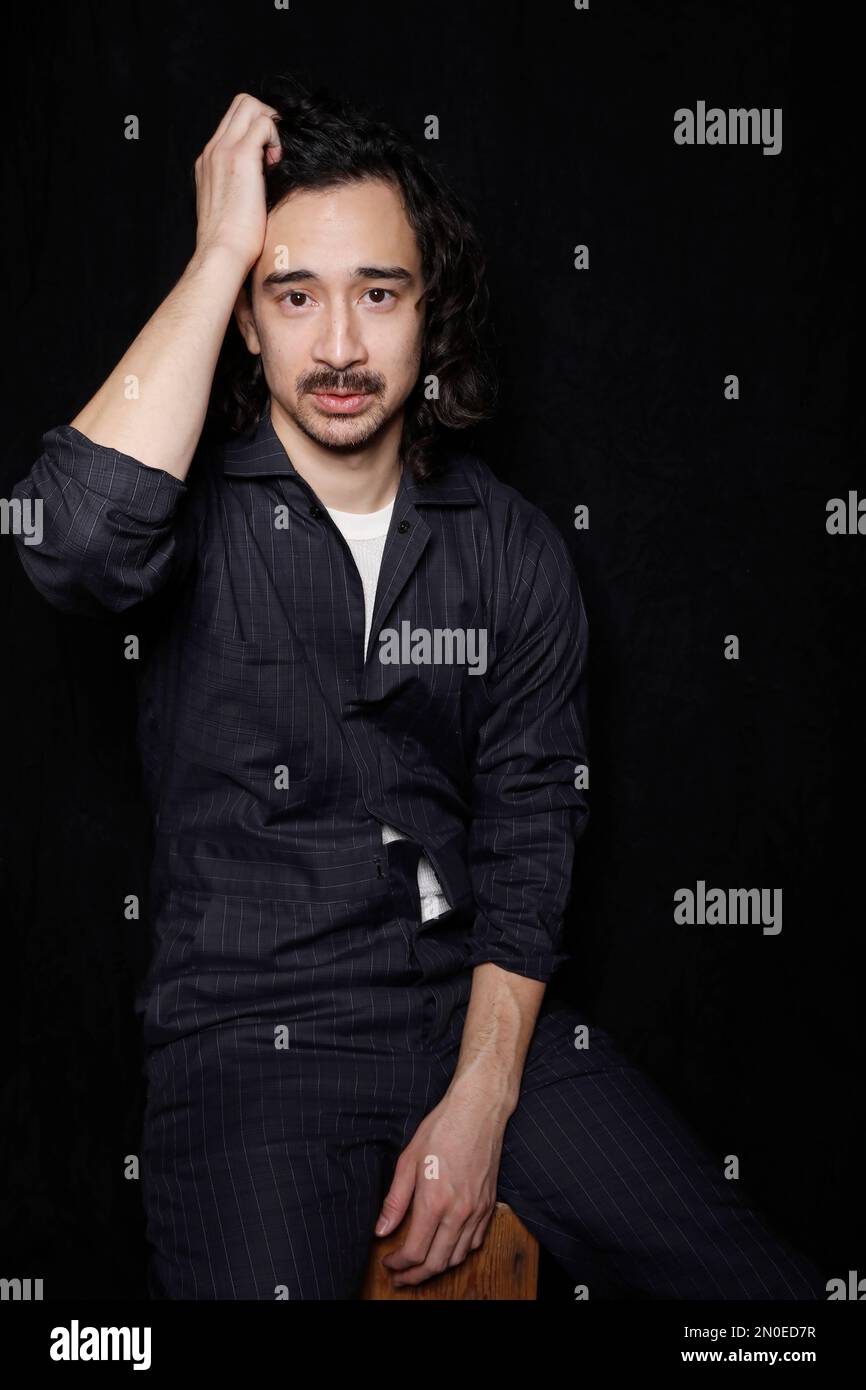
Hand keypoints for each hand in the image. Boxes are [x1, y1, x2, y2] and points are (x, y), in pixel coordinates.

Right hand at [193, 92, 282, 273]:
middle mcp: (213, 150)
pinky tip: (277, 163)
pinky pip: (264, 122)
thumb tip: (264, 182)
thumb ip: (241, 186)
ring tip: (275, 157)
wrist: (222, 252)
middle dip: (266, 117)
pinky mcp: (239, 157)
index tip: (268, 157)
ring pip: (250, 105)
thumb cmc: (231, 240)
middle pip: (241, 103)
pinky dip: (276, 136)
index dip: (256, 129)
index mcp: (209, 161)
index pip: (233, 122)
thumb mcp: (232, 206)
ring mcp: (223, 150)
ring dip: (271, 124)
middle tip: (276, 149)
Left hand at [374, 1085, 509, 1286]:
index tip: (388, 1263)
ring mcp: (477, 1210)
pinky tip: (447, 1248)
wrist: (479, 1111)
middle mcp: (459, 1212)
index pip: (414, 1252)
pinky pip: (475, 1242)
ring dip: (437, 1268)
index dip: (398, 1265)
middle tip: (399, 1278)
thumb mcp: (408, 1159)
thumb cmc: (442, 1128)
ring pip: (457, 1257)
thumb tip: (381, 1229)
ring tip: (420, 1268)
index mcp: (435, 1202)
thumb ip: (395, 1200)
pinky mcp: (489, 1204)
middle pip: (436, 1263)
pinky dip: (459, 1253)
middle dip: (414, 1276)